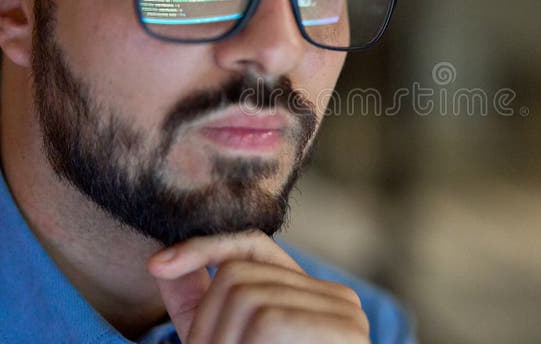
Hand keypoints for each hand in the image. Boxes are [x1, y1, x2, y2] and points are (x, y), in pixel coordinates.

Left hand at [147, 231, 369, 343]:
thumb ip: (196, 306)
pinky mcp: (346, 334)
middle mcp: (335, 296)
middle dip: (204, 323)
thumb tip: (159, 263)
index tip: (156, 266)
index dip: (205, 247)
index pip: (252, 245)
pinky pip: (269, 320)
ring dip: (218, 341)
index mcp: (310, 297)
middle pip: (239, 275)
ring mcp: (346, 314)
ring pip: (247, 296)